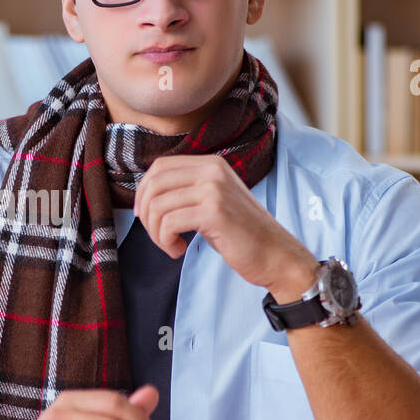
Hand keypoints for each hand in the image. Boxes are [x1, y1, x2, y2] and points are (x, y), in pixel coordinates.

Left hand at [133, 155, 317, 298]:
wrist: (276, 255)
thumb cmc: (240, 234)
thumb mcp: (212, 202)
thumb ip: (186, 191)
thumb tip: (145, 195)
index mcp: (211, 164)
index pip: (159, 167)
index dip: (143, 192)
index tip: (147, 216)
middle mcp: (212, 170)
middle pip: (154, 184)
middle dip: (145, 213)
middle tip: (157, 235)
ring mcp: (214, 189)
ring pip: (158, 205)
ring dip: (156, 233)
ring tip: (171, 245)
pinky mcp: (214, 212)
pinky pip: (169, 223)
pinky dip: (165, 241)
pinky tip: (179, 250)